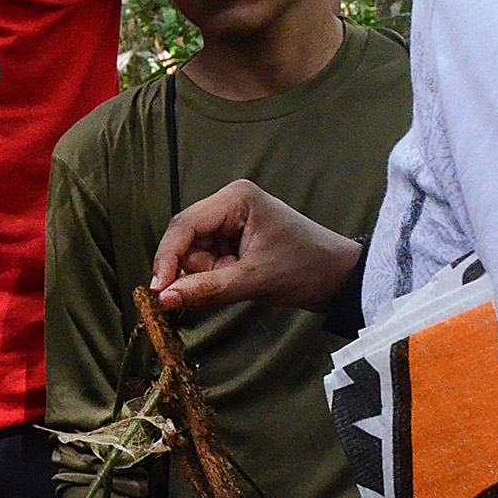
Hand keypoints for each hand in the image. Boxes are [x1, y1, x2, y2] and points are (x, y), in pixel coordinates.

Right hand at [151, 180, 361, 317]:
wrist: (340, 278)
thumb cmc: (308, 268)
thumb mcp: (255, 280)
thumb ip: (207, 289)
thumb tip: (164, 299)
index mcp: (235, 199)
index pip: (184, 226)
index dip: (167, 258)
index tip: (158, 290)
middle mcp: (229, 204)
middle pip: (186, 241)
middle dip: (197, 269)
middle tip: (225, 283)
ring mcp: (230, 221)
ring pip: (194, 254)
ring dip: (209, 275)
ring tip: (242, 279)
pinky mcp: (233, 239)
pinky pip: (207, 261)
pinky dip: (216, 276)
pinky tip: (240, 279)